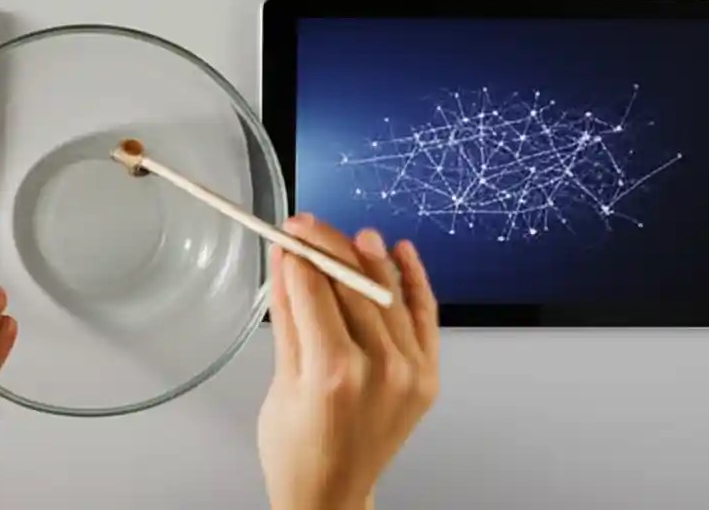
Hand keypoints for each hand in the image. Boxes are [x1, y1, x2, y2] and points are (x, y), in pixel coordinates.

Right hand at [258, 213, 439, 509]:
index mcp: (333, 371)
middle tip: (306, 226)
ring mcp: (411, 372)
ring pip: (387, 294)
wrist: (331, 494)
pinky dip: (415, 281)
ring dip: (367, 258)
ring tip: (351, 234)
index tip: (287, 232)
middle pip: (352, 285)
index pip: (316, 289)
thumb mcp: (280, 378)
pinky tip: (401, 252)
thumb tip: (286, 260)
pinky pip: (425, 316)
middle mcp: (380, 368)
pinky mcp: (429, 376)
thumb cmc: (295, 450)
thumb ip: (288, 314)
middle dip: (327, 247)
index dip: (300, 252)